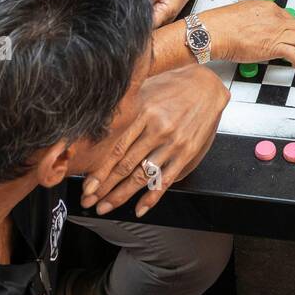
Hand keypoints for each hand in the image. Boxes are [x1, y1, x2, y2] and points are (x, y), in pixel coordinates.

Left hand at [81, 65, 228, 218]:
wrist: (208, 86)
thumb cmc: (173, 86)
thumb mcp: (146, 89)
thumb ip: (126, 108)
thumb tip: (99, 128)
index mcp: (144, 112)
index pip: (117, 148)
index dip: (100, 171)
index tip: (87, 186)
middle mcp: (159, 129)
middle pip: (126, 166)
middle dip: (104, 188)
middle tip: (88, 201)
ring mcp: (174, 143)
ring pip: (143, 176)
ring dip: (122, 195)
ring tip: (105, 207)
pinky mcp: (187, 152)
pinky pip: (166, 179)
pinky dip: (152, 197)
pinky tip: (139, 208)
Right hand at [203, 0, 294, 66]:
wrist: (214, 31)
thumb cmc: (221, 24)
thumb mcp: (242, 11)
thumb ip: (254, 17)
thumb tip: (256, 24)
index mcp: (268, 8)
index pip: (289, 17)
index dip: (294, 28)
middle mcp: (276, 18)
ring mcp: (276, 32)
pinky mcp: (273, 46)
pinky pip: (294, 53)